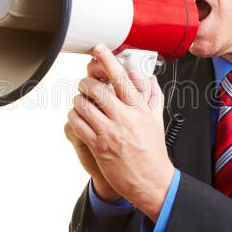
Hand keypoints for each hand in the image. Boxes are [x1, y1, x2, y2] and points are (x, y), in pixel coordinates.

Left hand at [66, 44, 174, 220]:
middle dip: (87, 83)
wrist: (151, 182)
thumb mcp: (157, 121)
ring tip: (81, 102)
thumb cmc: (154, 152)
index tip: (99, 49)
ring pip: (84, 105)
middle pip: (98, 89)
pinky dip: (74, 117)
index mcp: (140, 109)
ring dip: (78, 101)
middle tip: (85, 85)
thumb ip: (153, 98)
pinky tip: (77, 118)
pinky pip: (78, 124)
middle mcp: (125, 118)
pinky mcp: (99, 146)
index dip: (109, 61)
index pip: (123, 79)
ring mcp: (110, 132)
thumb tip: (151, 80)